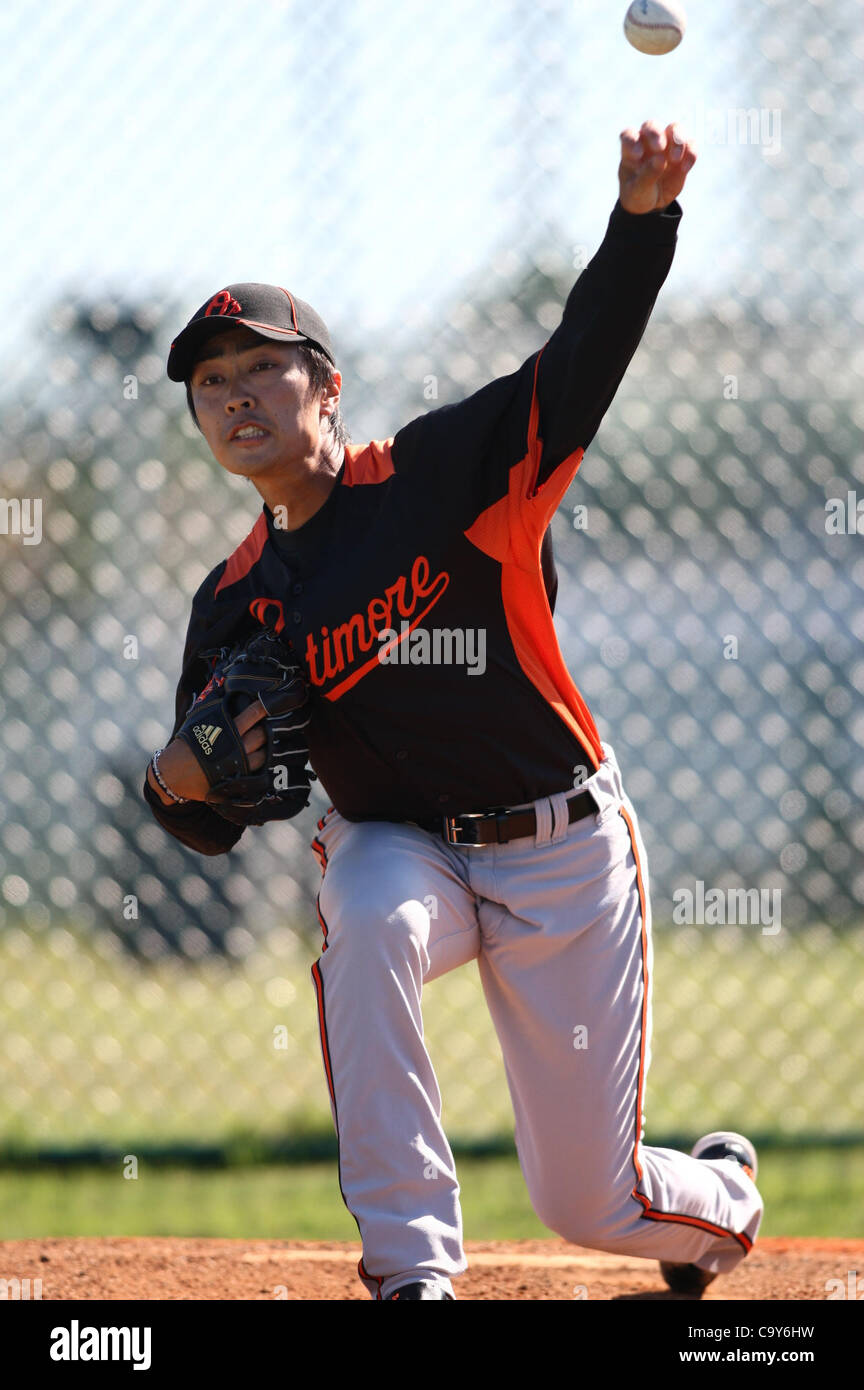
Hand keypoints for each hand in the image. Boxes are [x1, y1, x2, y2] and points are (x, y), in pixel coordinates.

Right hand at [147, 700, 268, 803]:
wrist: (173, 774)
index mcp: (227, 730)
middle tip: (269, 726)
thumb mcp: (198, 721)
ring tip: (265, 744)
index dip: (265, 707)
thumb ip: (213, 706)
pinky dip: (261, 766)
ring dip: (266, 749)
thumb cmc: (186, 744)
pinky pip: (257, 773)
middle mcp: (236, 748)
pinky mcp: (238, 781)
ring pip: (263, 756)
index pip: (253, 714)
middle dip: (267, 729)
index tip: (274, 701)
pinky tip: (260, 760)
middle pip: (262, 735)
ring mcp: (239, 766)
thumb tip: (222, 686)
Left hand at [618, 120, 696, 213]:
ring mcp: (667, 146)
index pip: (629, 135)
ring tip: (675, 159)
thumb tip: (660, 159)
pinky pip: (691, 144)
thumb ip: (647, 175)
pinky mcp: (683, 153)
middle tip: (659, 148)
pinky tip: (685, 169)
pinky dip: (690, 153)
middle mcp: (648, 142)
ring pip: (674, 128)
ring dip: (677, 140)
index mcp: (631, 150)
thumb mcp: (638, 190)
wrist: (652, 205)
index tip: (638, 155)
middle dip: (656, 134)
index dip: (632, 140)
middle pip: (652, 125)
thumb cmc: (639, 194)